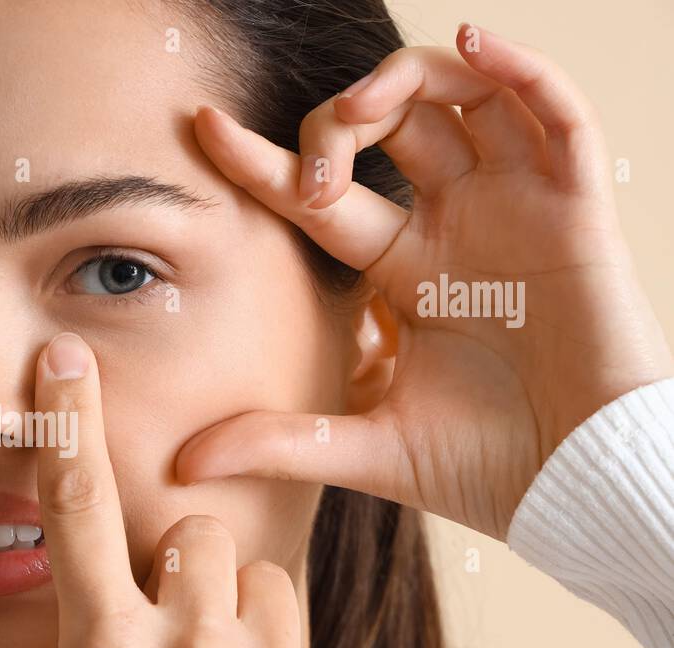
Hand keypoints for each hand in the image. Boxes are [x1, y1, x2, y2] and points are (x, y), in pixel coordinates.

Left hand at [176, 24, 673, 539]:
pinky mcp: (577, 210)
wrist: (576, 490)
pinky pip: (557, 114)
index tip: (203, 127)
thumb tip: (184, 462)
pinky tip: (476, 42)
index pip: (321, 193)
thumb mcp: (366, 447)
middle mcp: (455, 225)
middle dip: (336, 122)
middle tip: (312, 176)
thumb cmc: (484, 468)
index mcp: (403, 269)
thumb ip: (278, 442)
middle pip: (388, 125)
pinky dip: (522, 67)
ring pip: (463, 97)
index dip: (263, 158)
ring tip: (363, 105)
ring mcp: (516, 209)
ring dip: (406, 79)